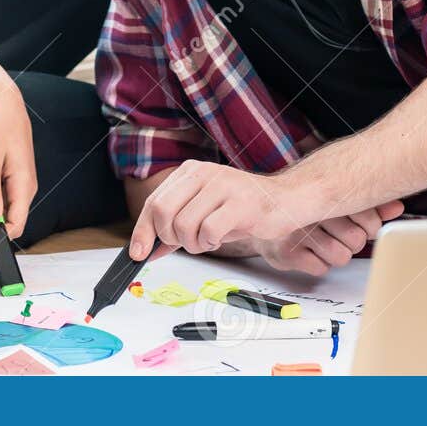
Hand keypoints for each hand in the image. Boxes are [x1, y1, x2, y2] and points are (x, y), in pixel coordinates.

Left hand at [128, 160, 312, 259]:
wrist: (287, 200)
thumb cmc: (243, 208)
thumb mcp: (204, 212)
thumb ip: (176, 226)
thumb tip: (147, 249)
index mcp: (191, 172)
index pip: (154, 202)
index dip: (142, 231)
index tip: (138, 253)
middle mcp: (204, 173)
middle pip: (163, 212)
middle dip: (169, 238)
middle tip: (187, 243)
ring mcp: (223, 186)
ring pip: (184, 225)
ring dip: (193, 244)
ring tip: (208, 239)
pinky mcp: (241, 204)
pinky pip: (209, 231)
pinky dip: (210, 242)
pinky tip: (221, 236)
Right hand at [254, 201, 404, 275]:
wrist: (260, 214)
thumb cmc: (306, 207)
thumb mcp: (338, 200)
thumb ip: (370, 203)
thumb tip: (398, 206)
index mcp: (326, 193)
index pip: (367, 217)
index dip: (370, 226)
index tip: (363, 224)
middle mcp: (311, 209)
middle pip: (356, 240)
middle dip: (352, 242)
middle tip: (338, 234)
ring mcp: (296, 231)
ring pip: (340, 257)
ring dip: (335, 254)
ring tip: (323, 242)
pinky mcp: (285, 252)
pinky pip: (320, 268)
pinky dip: (318, 264)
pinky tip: (310, 250)